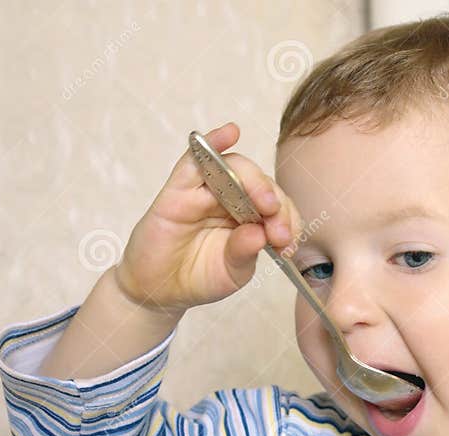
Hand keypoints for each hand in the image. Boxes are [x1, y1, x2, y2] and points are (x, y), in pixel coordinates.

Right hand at [114, 122, 299, 312]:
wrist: (160, 290)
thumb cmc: (199, 277)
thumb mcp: (232, 273)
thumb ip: (245, 252)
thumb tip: (260, 234)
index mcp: (251, 217)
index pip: (278, 206)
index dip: (288, 220)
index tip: (287, 244)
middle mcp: (231, 199)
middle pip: (258, 183)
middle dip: (275, 202)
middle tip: (278, 229)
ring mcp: (204, 192)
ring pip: (232, 168)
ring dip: (254, 181)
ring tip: (266, 204)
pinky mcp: (178, 190)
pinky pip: (194, 160)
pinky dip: (212, 142)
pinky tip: (229, 133)